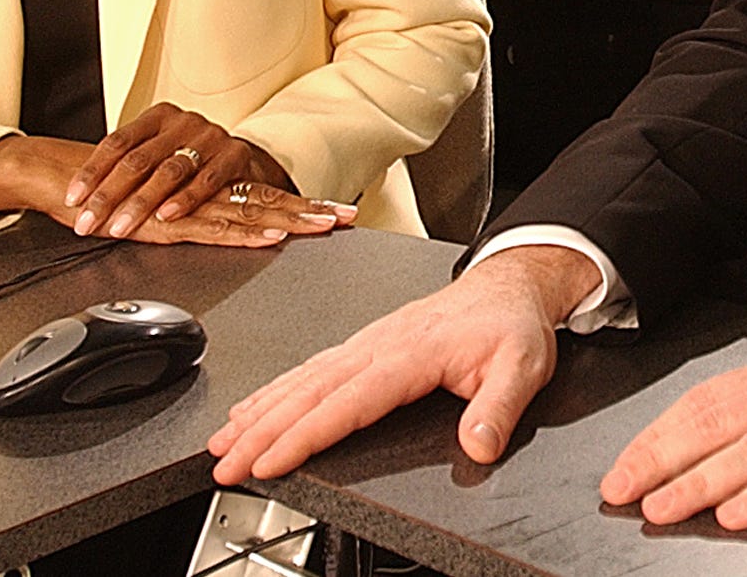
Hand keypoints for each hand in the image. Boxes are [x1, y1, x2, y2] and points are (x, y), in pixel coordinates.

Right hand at [0, 134, 345, 245]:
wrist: (64, 179)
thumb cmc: (109, 192)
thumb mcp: (160, 209)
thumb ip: (192, 217)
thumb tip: (228, 232)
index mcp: (207, 184)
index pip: (264, 192)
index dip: (302, 203)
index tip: (339, 211)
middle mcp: (203, 186)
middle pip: (266, 200)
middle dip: (309, 211)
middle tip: (347, 217)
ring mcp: (187, 202)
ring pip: (248, 212)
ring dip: (288, 221)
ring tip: (322, 227)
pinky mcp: (166, 219)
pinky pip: (211, 226)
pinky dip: (245, 235)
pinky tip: (270, 238)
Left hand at [65, 102, 294, 237]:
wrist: (241, 158)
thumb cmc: (190, 158)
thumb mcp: (158, 151)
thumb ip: (128, 164)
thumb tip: (77, 194)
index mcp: (158, 116)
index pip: (117, 142)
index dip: (91, 172)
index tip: (72, 199)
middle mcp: (183, 122)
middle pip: (138, 159)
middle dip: (108, 195)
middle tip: (86, 221)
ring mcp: (211, 137)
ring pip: (168, 172)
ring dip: (141, 203)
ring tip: (119, 226)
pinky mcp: (235, 155)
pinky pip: (206, 181)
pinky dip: (184, 201)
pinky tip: (165, 217)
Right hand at [209, 245, 598, 482]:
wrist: (511, 283)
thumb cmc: (511, 324)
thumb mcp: (523, 366)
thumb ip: (498, 409)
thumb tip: (478, 446)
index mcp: (411, 353)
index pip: (347, 401)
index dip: (303, 435)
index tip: (269, 460)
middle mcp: (380, 344)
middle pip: (309, 392)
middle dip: (260, 430)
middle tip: (224, 463)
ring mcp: (369, 342)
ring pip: (303, 379)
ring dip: (259, 410)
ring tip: (224, 440)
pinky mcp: (367, 344)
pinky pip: (312, 368)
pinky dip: (277, 389)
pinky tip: (257, 407)